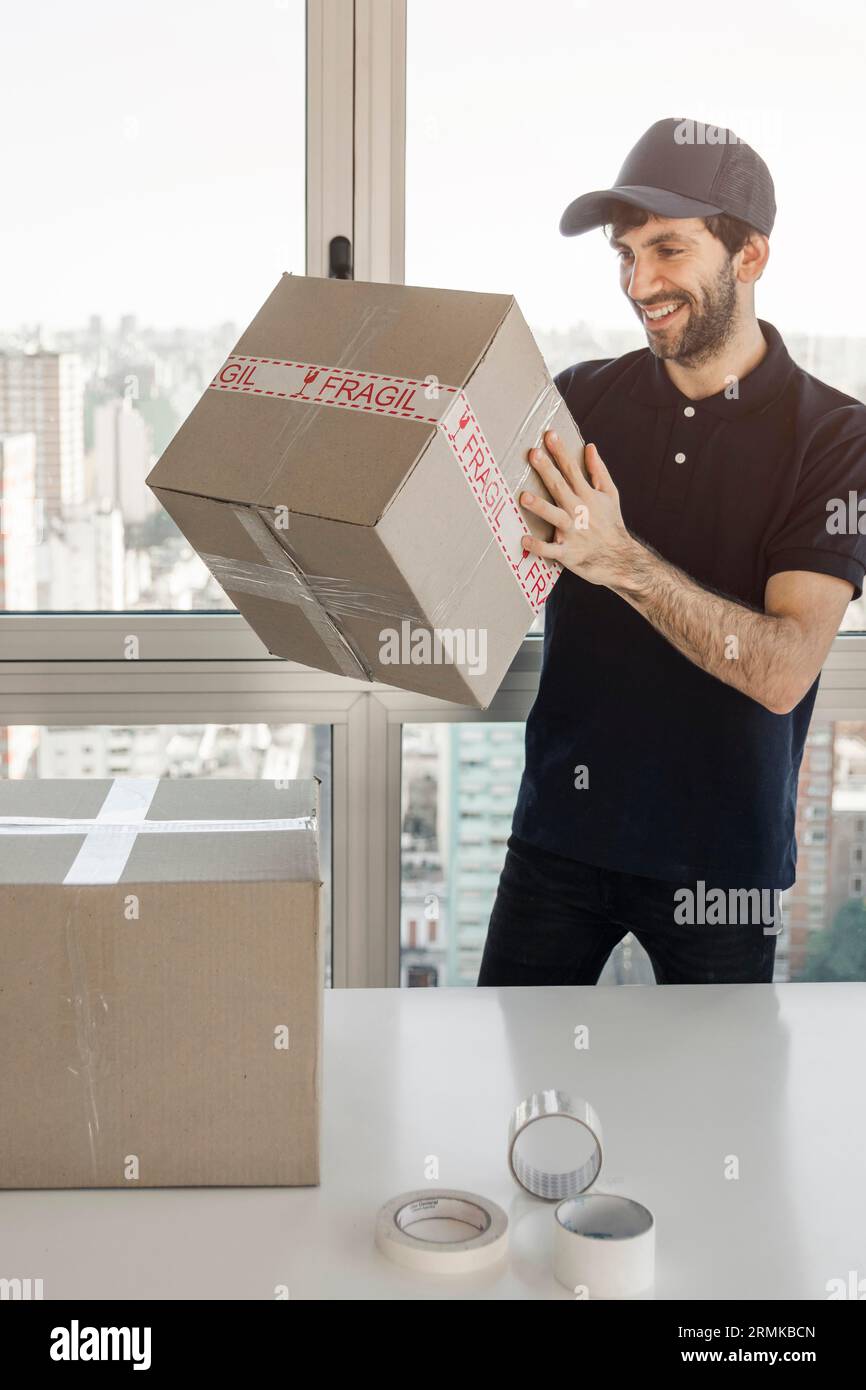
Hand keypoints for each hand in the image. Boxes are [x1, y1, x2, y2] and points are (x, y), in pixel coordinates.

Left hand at [520, 431, 638, 586]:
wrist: (619, 557)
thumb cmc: (610, 523)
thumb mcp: (610, 494)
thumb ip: (599, 471)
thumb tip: (590, 447)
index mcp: (587, 496)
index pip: (572, 469)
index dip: (561, 452)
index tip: (549, 435)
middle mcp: (578, 511)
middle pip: (560, 487)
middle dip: (547, 470)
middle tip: (534, 454)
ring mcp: (572, 532)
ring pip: (554, 517)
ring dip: (540, 507)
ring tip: (524, 497)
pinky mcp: (567, 552)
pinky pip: (550, 549)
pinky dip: (538, 546)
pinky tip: (524, 540)